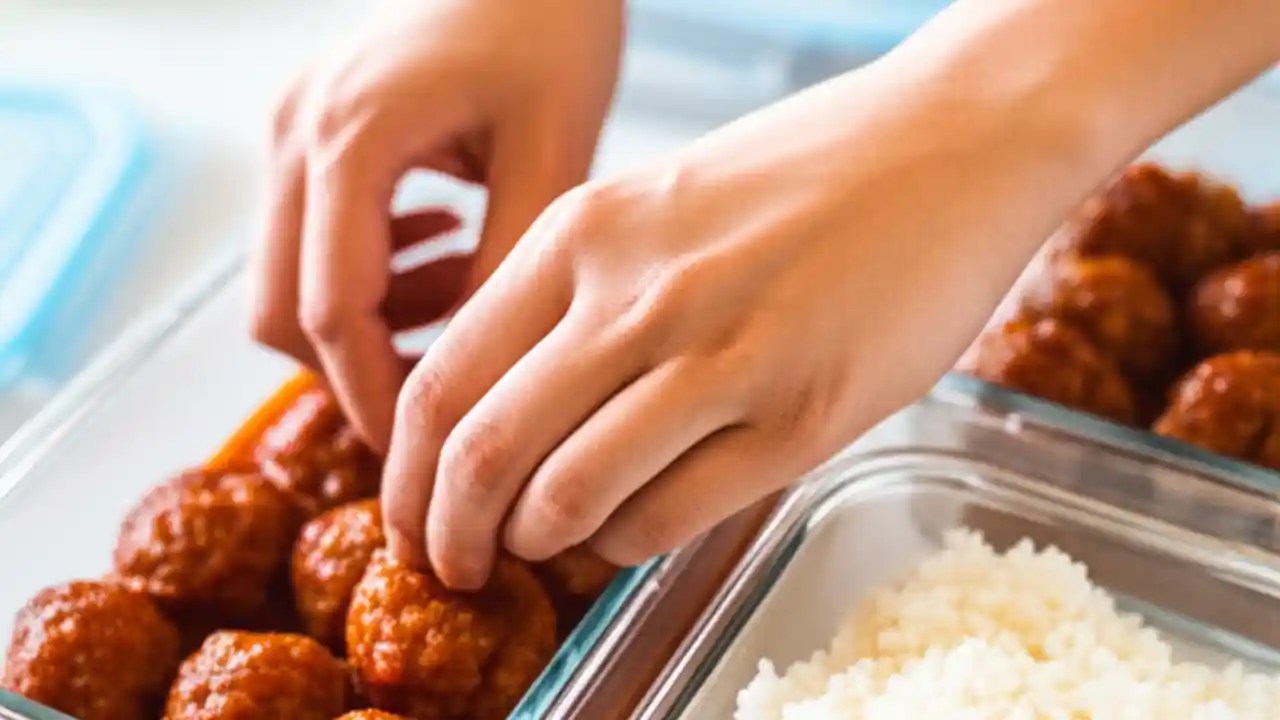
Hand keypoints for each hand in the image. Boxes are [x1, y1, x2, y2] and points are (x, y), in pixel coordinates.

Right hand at [250, 0, 622, 451]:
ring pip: (290, 279)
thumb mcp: (554, 151)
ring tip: (459, 293)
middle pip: (281, 309)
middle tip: (443, 403)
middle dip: (359, 371)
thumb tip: (481, 383)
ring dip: (367, 318)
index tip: (423, 452)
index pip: (330, 312)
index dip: (374, 396)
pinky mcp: (308, 128)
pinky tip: (444, 242)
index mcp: (351, 136)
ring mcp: (291, 126)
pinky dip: (369, 268)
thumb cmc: (552, 24)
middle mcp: (297, 131)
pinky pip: (312, 236)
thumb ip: (511, 266)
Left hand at [380, 56, 1115, 587]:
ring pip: (567, 497)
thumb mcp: (659, 204)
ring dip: (537, 547)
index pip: (442, 377)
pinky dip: (626, 548)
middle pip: (484, 451)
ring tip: (544, 553)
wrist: (954, 143)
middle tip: (451, 566)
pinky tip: (630, 535)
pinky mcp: (800, 416)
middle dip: (447, 533)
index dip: (410, 472)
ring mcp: (721, 356)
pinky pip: (667, 517)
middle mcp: (637, 293)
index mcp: (583, 232)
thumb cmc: (806, 176)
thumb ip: (579, 299)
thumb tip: (512, 419)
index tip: (416, 514)